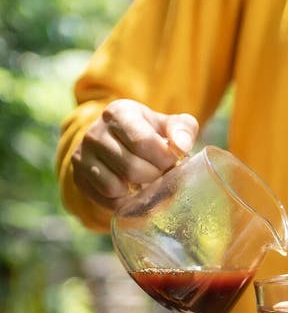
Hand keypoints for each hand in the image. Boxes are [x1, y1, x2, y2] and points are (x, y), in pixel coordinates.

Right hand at [71, 99, 198, 210]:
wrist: (117, 143)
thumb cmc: (149, 134)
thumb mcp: (168, 126)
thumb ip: (183, 130)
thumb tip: (181, 147)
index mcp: (118, 112)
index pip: (143, 142)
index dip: (163, 159)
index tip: (171, 162)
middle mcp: (95, 132)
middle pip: (131, 168)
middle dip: (153, 177)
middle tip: (159, 174)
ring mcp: (82, 155)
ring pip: (114, 187)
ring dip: (137, 191)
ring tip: (145, 181)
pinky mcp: (78, 177)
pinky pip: (105, 199)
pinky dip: (123, 200)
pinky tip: (131, 190)